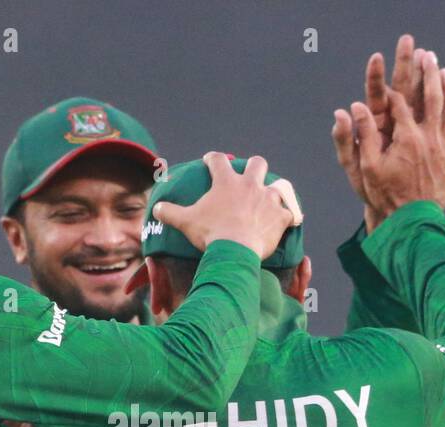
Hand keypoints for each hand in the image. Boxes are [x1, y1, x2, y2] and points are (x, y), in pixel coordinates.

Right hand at [153, 153, 294, 260]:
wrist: (236, 250)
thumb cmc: (210, 233)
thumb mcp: (186, 221)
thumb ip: (170, 213)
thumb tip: (156, 209)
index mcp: (226, 182)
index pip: (218, 160)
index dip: (213, 158)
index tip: (210, 160)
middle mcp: (250, 185)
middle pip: (257, 163)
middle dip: (253, 166)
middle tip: (248, 174)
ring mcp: (268, 199)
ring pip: (277, 187)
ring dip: (273, 192)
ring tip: (269, 200)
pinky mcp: (280, 217)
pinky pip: (289, 214)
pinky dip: (286, 217)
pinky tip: (283, 222)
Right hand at [333, 38, 444, 227]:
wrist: (411, 224)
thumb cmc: (384, 197)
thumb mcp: (365, 168)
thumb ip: (360, 135)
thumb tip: (352, 107)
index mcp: (407, 138)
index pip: (399, 104)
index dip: (390, 90)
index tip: (385, 78)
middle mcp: (430, 138)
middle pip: (431, 97)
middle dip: (427, 73)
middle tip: (426, 55)